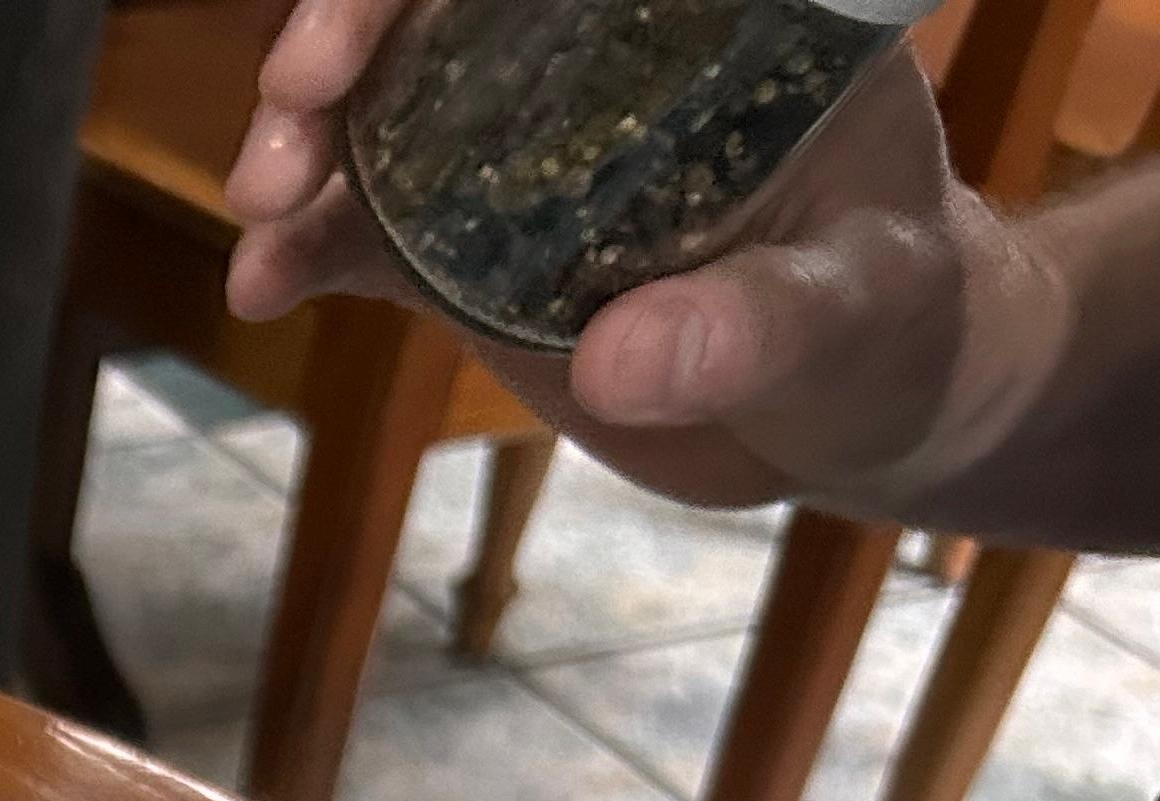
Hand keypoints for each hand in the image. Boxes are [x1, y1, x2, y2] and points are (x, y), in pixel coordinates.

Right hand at [221, 0, 1058, 518]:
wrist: (860, 402)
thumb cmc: (898, 324)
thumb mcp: (856, 311)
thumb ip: (759, 322)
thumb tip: (620, 363)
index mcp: (708, 12)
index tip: (388, 15)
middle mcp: (596, 54)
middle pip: (439, 6)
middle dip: (346, 32)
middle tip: (297, 107)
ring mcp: (520, 147)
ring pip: (377, 103)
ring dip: (299, 139)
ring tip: (263, 212)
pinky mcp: (466, 244)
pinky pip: (360, 227)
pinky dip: (298, 248)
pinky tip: (261, 289)